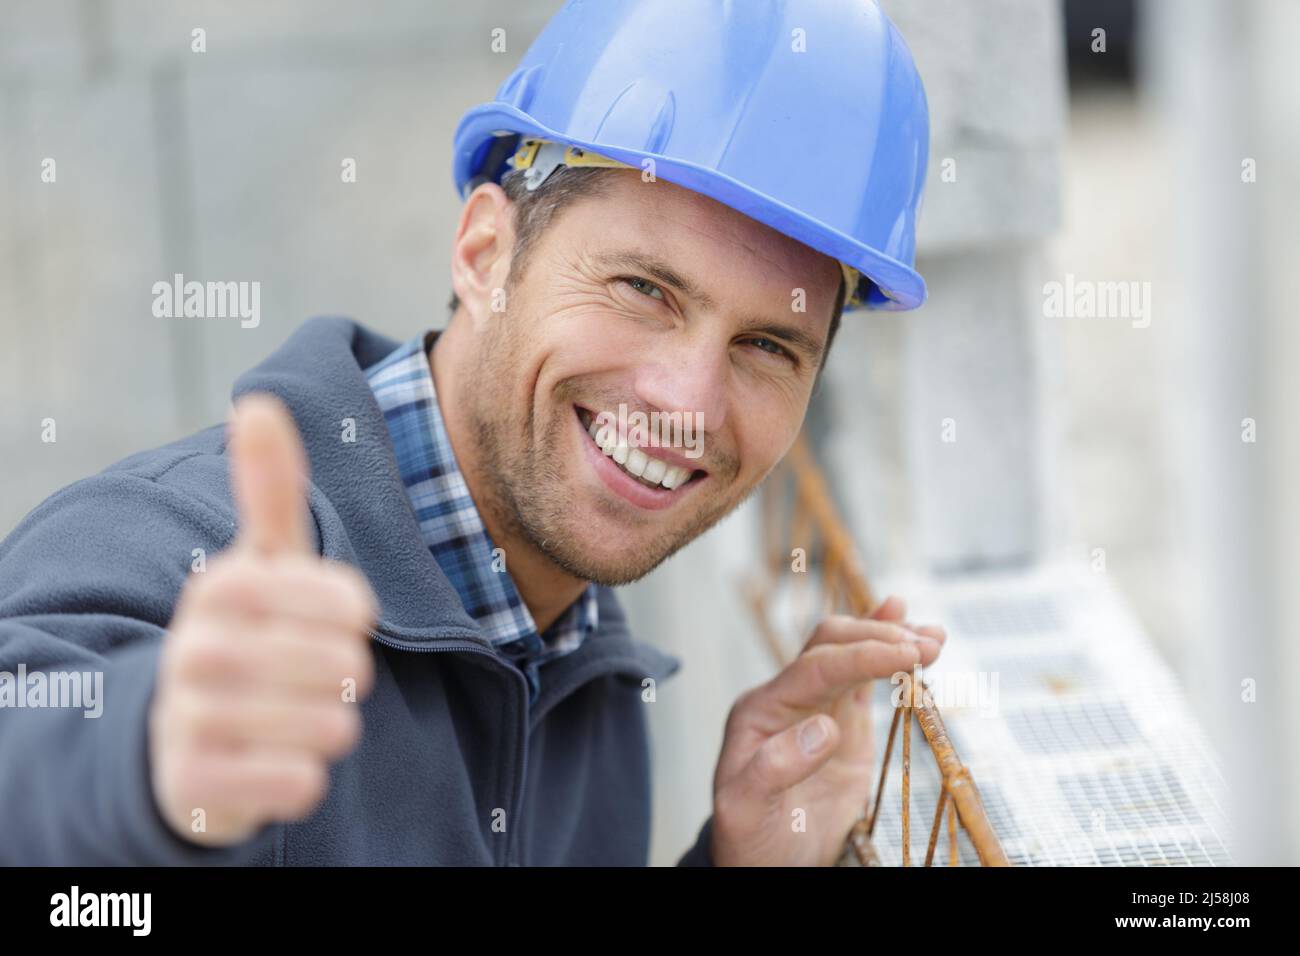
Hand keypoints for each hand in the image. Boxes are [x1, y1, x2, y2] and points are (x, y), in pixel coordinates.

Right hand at [148, 394, 378, 846]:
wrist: (177, 736)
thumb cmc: (245, 634)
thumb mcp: (261, 563)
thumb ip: (269, 491)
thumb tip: (259, 401)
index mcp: (224, 588)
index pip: (347, 603)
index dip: (358, 618)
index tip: (343, 620)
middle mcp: (197, 650)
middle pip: (343, 667)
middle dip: (345, 676)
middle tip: (312, 675)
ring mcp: (188, 718)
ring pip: (329, 729)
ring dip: (330, 728)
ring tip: (295, 716)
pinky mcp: (193, 783)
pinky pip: (299, 784)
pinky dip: (305, 778)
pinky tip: (276, 762)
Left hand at [708, 595, 945, 864]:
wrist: (764, 862)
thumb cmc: (748, 839)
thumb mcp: (745, 810)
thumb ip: (774, 767)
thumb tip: (823, 726)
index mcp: (760, 710)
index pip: (816, 667)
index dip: (862, 656)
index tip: (905, 655)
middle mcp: (786, 699)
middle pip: (833, 645)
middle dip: (880, 638)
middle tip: (926, 647)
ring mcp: (816, 708)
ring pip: (851, 653)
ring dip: (890, 638)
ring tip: (934, 637)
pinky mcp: (842, 723)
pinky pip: (864, 680)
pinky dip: (888, 657)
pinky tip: (914, 640)